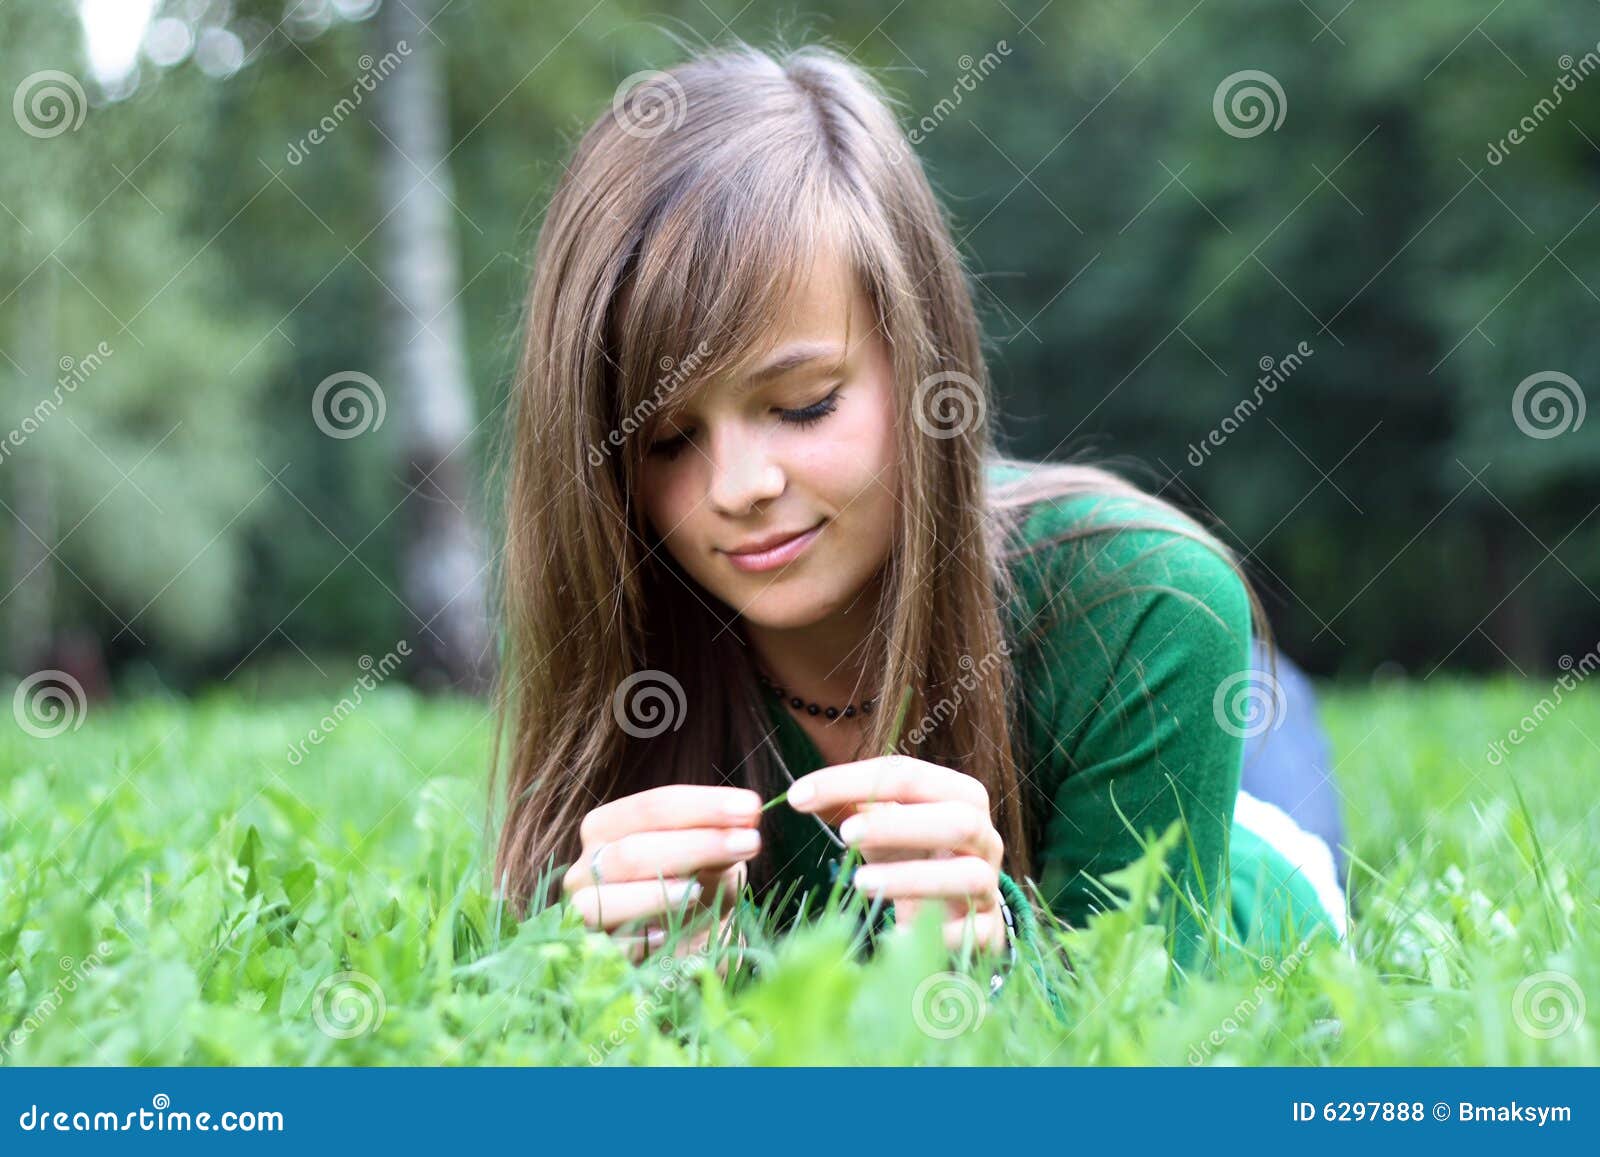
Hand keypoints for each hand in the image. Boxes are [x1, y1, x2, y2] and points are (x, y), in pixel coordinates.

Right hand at [564, 785, 760, 964]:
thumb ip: (722, 837)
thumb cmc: (695, 888)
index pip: (651, 807)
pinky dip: (637, 940)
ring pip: (606, 899)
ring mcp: (581, 911)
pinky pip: (608, 947)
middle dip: (694, 846)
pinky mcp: (592, 953)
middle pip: (631, 850)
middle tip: (748, 843)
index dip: (702, 807)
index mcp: (608, 827)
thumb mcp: (712, 859)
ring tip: (697, 892)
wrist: (687, 944)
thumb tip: (745, 815)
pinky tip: (667, 934)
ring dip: (655, 894)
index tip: (750, 809)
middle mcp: (586, 865)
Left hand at [785, 755, 1008, 951]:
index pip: (910, 775)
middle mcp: (984, 837)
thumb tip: (798, 796)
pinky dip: (939, 935)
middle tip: (844, 835)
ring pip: (968, 877)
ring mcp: (990, 885)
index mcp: (958, 796)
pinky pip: (976, 933)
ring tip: (860, 884)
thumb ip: (844, 802)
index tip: (799, 796)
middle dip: (899, 826)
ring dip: (913, 879)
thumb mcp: (879, 822)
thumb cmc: (911, 852)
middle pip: (957, 820)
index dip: (852, 780)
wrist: (953, 907)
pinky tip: (895, 937)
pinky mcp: (989, 930)